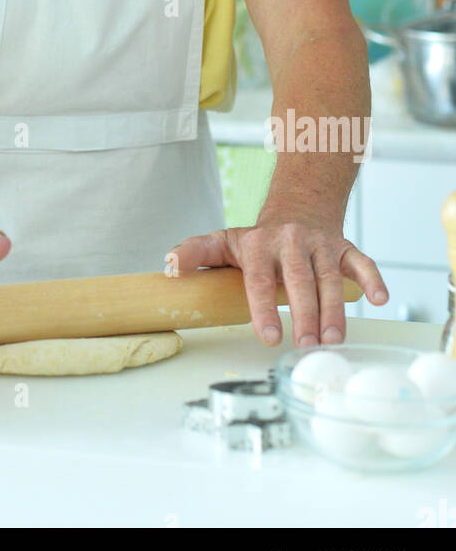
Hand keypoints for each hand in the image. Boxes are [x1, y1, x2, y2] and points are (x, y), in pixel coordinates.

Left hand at [166, 218, 388, 347]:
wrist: (298, 206)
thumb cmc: (259, 237)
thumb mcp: (224, 241)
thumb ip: (196, 253)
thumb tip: (168, 268)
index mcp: (260, 245)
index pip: (259, 279)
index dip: (263, 307)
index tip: (267, 336)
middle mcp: (291, 242)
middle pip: (299, 280)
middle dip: (304, 312)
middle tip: (305, 345)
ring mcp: (321, 244)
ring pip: (329, 277)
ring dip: (334, 309)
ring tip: (333, 341)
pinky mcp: (345, 248)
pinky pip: (362, 262)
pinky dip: (373, 279)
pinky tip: (381, 300)